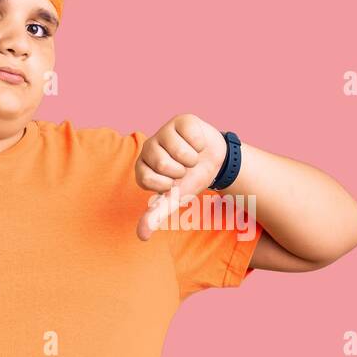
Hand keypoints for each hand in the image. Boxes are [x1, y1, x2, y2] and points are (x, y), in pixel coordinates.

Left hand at [134, 113, 226, 240]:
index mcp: (142, 167)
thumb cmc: (190, 180)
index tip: (173, 182)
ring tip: (191, 157)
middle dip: (181, 172)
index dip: (167, 184)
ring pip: (179, 151)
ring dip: (192, 159)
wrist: (215, 163)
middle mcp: (149, 147)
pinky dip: (200, 145)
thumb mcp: (174, 199)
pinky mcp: (182, 120)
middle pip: (163, 163)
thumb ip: (157, 214)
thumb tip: (142, 236)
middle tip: (183, 169)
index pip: (147, 179)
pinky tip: (197, 144)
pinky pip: (192, 137)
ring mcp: (164, 131)